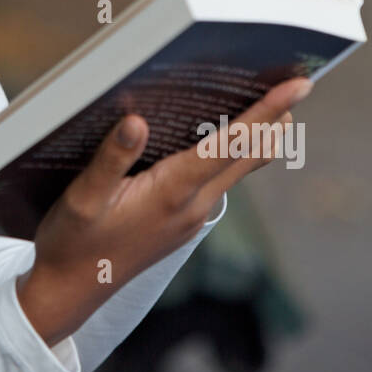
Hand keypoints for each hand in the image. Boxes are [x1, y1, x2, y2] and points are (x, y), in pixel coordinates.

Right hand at [16, 75, 311, 347]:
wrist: (71, 290)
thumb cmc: (74, 242)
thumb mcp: (82, 198)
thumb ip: (111, 159)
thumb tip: (136, 120)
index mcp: (173, 192)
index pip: (232, 144)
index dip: (266, 111)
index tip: (300, 85)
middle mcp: (194, 204)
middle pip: (249, 155)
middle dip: (275, 117)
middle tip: (297, 81)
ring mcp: (192, 216)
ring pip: (237, 169)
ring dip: (255, 135)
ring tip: (265, 100)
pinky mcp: (183, 222)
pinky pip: (219, 180)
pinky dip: (231, 153)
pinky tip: (218, 138)